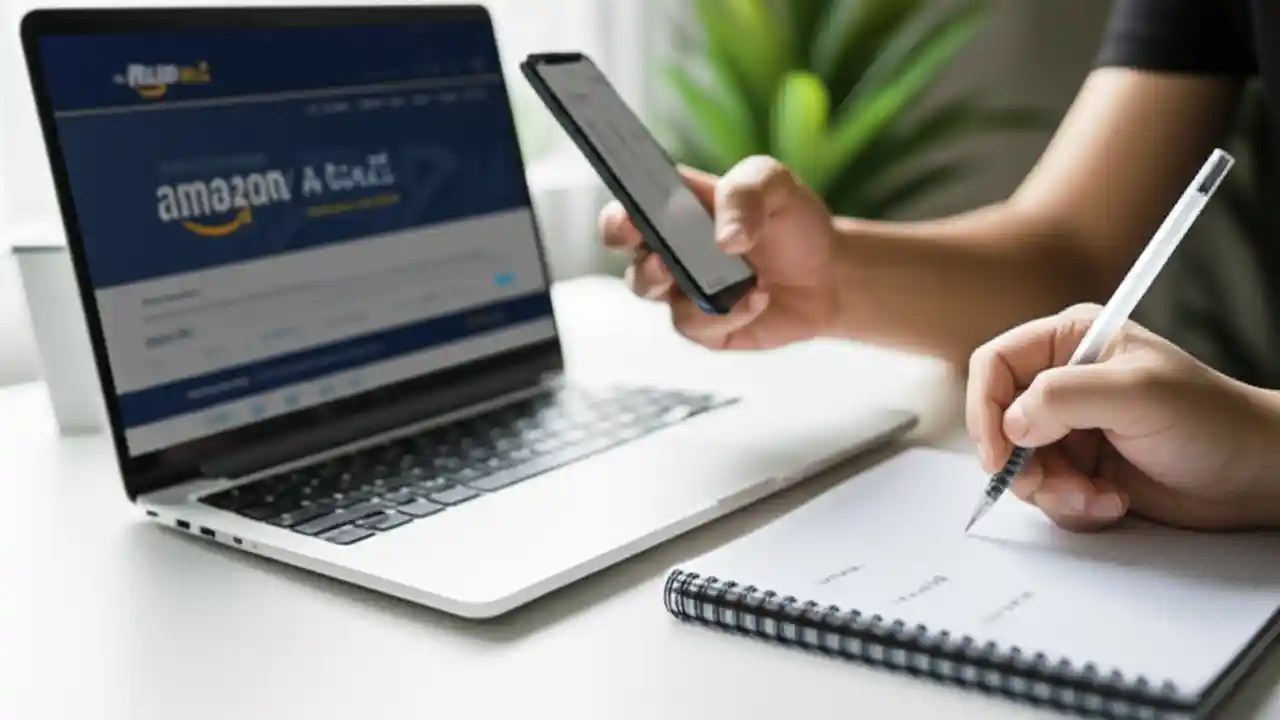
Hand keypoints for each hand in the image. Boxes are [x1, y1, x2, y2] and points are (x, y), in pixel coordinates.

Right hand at [598, 157, 839, 349]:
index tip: (627, 218)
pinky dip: (726, 313)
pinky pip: (693, 325)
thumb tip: (723, 238)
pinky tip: (758, 298)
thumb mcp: (776, 187)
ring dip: (677, 287)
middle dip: (630, 252)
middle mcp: (670, 246)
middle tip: (660, 257)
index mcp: (677, 204)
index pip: (631, 203)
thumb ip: (745, 194)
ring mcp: (681, 288)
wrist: (828, 276)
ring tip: (717, 281)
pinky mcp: (702, 325)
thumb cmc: (793, 223)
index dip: (619, 211)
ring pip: (649, 290)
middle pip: (625, 250)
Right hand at [967, 304, 1279, 530]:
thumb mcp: (1136, 394)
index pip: (994, 365)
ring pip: (1021, 466)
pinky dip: (1074, 506)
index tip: (999, 453)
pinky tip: (1114, 501)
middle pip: (999, 423)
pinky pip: (1047, 494)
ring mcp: (1071, 428)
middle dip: (1026, 464)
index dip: (985, 409)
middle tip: (1055, 484)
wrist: (1254, 475)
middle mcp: (1062, 382)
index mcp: (1068, 341)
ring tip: (1100, 495)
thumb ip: (1064, 397)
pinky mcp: (1081, 468)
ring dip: (1055, 491)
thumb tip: (1011, 424)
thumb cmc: (1211, 421)